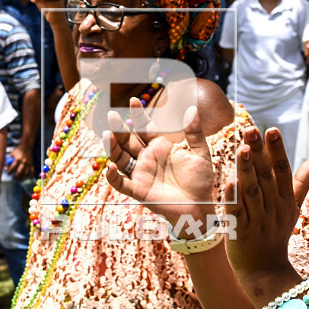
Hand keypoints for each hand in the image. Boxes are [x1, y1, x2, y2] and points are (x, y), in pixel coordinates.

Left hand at [6, 145, 33, 179]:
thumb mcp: (12, 154)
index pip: (13, 167)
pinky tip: (30, 179)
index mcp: (18, 159)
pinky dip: (32, 175)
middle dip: (16, 176)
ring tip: (20, 181)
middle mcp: (23, 162)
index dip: (10, 171)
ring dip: (23, 178)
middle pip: (20, 171)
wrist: (26, 147)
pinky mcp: (31, 164)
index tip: (8, 173)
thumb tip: (5, 168)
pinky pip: (32, 171)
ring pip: (26, 173)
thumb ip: (8, 161)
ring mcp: (28, 163)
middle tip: (13, 178)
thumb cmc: (18, 150)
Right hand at [105, 101, 216, 226]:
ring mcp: (141, 174)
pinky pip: (121, 183)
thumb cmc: (200, 182)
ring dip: (112, 148)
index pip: (144, 128)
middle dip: (119, 128)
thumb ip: (195, 133)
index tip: (133, 100)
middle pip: (128, 140)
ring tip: (107, 135)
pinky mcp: (139, 190)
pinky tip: (109, 168)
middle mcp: (147, 158)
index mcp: (159, 147)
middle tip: (113, 115)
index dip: (138, 115)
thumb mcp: (201, 154)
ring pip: (120, 158)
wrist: (201, 207)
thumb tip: (192, 109)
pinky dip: (113, 177)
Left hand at [222, 126, 308, 281]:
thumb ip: (301, 182)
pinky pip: (237, 213)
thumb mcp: (292, 207)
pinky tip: (228, 183)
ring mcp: (258, 220)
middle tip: (251, 129)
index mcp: (285, 199)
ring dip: (247, 170)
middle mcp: (273, 208)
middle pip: (266, 176)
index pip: (282, 170)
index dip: (277, 150)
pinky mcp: (241, 233)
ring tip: (241, 148)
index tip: (272, 129)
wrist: (265, 271)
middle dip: (258, 153)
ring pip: (252, 192)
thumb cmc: (276, 234)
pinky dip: (233, 199)